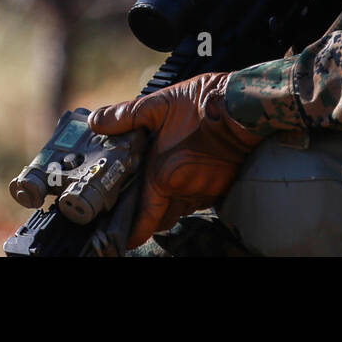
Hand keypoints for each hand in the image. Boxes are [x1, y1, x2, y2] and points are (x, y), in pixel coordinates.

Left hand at [88, 72, 264, 247]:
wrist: (244, 106)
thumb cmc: (203, 104)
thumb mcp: (160, 104)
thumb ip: (127, 116)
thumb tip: (97, 121)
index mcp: (164, 174)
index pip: (145, 220)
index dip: (132, 232)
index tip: (123, 237)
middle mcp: (185, 189)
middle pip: (162, 217)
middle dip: (150, 214)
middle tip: (139, 202)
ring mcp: (206, 190)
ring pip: (182, 208)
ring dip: (171, 202)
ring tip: (164, 183)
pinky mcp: (223, 186)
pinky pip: (200, 199)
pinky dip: (191, 193)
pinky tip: (188, 173)